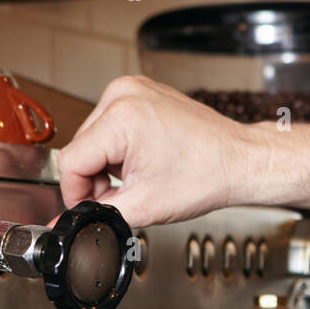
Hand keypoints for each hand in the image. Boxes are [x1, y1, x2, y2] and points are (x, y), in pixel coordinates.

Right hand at [57, 76, 268, 226]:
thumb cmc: (207, 176)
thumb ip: (100, 214)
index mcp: (121, 117)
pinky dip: (120, 149)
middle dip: (95, 179)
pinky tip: (144, 159)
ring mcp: (132, 89)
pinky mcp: (140, 92)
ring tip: (140, 176)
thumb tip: (72, 219)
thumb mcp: (145, 207)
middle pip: (81, 147)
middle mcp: (123, 94)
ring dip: (107, 164)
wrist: (239, 160)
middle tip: (124, 195)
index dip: (77, 193)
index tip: (91, 206)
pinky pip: (110, 125)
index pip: (70, 161)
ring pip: (93, 138)